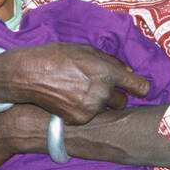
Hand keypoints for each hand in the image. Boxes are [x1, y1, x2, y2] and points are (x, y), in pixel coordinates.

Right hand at [0, 44, 151, 124]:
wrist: (28, 75)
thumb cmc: (56, 57)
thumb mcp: (84, 50)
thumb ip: (110, 61)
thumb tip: (129, 71)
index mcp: (107, 71)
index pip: (141, 87)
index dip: (138, 88)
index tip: (134, 88)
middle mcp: (103, 91)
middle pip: (123, 102)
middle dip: (115, 96)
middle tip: (98, 89)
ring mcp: (91, 107)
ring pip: (106, 110)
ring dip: (98, 104)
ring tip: (80, 93)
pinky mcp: (80, 119)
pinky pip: (90, 117)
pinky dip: (83, 111)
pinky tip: (70, 100)